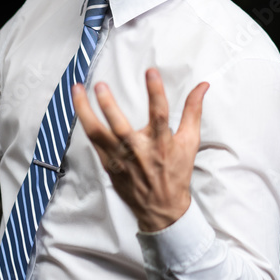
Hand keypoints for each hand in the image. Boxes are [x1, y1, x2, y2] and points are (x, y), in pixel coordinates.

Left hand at [72, 69, 208, 231]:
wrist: (161, 208)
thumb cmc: (176, 172)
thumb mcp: (190, 141)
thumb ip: (193, 111)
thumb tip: (202, 85)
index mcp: (161, 143)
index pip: (159, 114)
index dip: (155, 92)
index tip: (151, 71)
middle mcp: (139, 151)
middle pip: (120, 127)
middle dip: (109, 105)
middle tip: (99, 85)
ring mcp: (120, 158)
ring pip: (98, 132)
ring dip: (85, 110)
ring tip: (76, 89)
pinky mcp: (108, 164)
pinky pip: (92, 140)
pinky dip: (84, 122)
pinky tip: (78, 105)